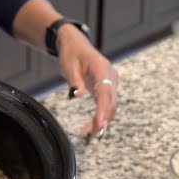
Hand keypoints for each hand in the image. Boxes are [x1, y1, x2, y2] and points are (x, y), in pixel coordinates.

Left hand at [55, 24, 118, 138]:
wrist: (75, 44)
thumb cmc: (71, 52)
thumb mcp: (68, 65)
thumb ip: (74, 80)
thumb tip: (76, 95)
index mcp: (101, 67)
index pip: (104, 91)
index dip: (103, 109)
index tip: (100, 123)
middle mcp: (110, 75)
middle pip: (110, 101)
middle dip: (102, 119)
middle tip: (90, 134)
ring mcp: (110, 81)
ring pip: (109, 105)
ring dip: (101, 120)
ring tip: (87, 133)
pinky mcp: (106, 86)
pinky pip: (106, 103)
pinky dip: (100, 115)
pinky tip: (92, 126)